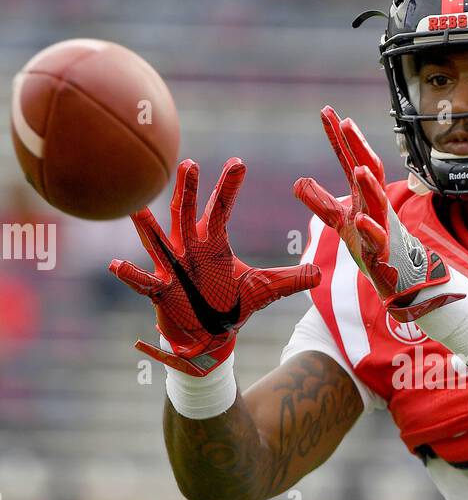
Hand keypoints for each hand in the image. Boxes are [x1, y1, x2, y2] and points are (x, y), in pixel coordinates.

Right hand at [109, 158, 320, 374]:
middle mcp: (190, 250)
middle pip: (187, 215)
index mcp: (214, 244)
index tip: (239, 162)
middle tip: (189, 164)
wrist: (209, 336)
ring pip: (159, 243)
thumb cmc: (230, 305)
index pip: (221, 209)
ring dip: (149, 228)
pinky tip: (115, 265)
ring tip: (137, 210)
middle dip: (188, 192)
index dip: (229, 187)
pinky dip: (130, 274)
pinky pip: (143, 282)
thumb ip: (290, 280)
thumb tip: (320, 273)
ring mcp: (173, 269)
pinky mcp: (162, 292)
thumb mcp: (264, 291)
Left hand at [293, 107, 465, 321]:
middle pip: (369, 169)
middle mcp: (375, 204)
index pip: (349, 159)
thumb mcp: (340, 220)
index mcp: (363, 194)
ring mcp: (381, 225)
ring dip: (369, 185)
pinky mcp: (383, 250)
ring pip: (378, 201)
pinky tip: (360, 219)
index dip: (338, 138)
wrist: (397, 275)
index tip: (327, 112)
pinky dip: (370, 228)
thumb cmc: (370, 243)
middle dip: (359, 147)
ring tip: (358, 169)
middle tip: (347, 123)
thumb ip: (321, 201)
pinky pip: (378, 237)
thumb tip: (298, 182)